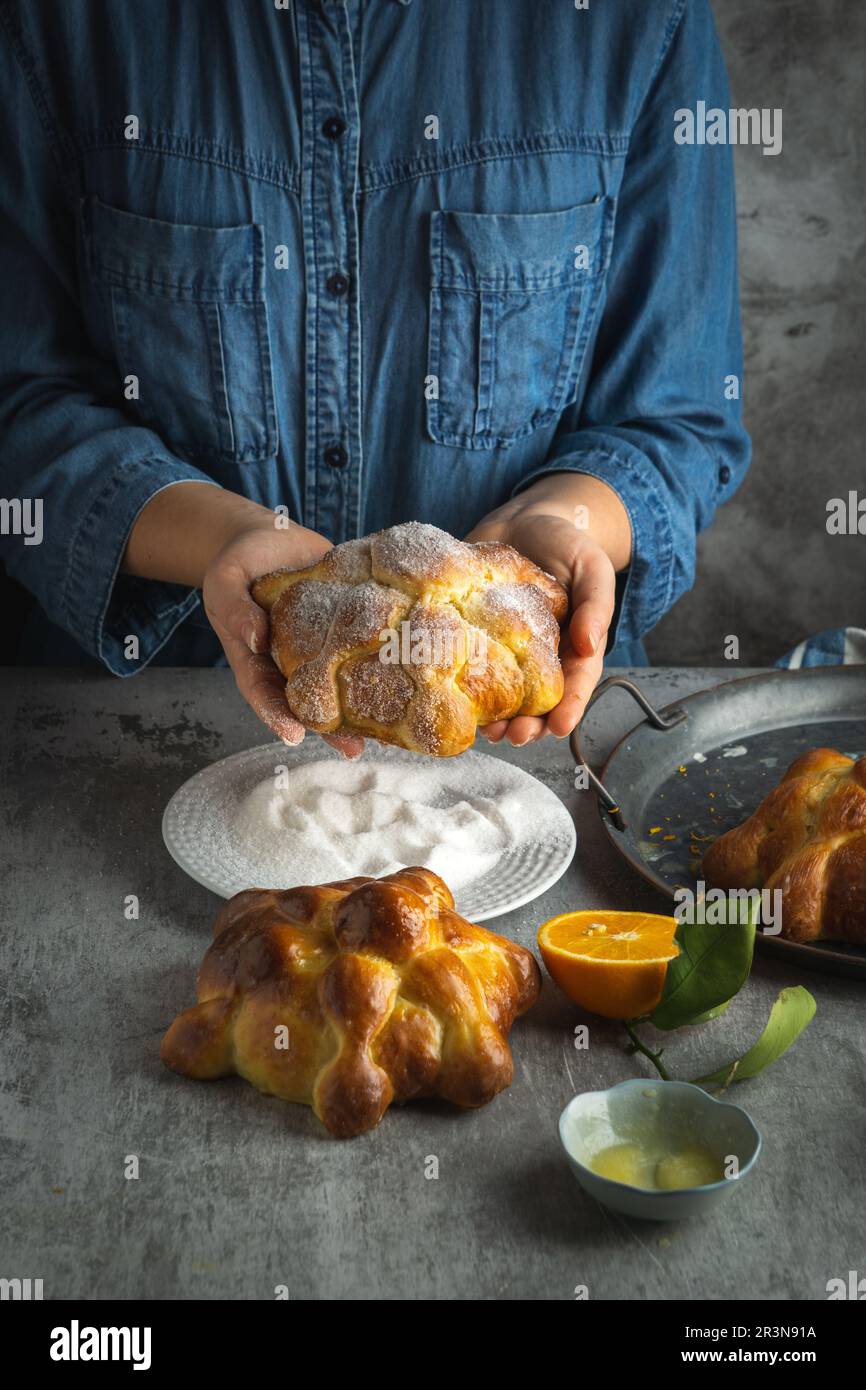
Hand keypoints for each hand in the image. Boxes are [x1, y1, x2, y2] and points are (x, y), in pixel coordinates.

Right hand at [203, 515, 364, 756]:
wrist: (271, 539)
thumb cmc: (239, 563)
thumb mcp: (225, 581)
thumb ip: (235, 609)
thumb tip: (257, 638)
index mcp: (256, 658)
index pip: (262, 692)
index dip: (276, 715)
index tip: (293, 735)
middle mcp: (289, 661)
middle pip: (306, 702)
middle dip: (329, 729)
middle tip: (352, 750)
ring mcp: (319, 647)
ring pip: (340, 684)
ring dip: (361, 710)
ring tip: (387, 735)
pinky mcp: (344, 628)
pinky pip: (360, 649)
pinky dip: (380, 666)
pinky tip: (406, 682)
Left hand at [465, 474, 630, 745]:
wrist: (524, 519)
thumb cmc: (566, 544)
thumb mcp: (592, 567)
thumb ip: (596, 605)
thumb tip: (591, 645)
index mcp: (573, 646)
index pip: (575, 684)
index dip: (569, 708)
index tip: (559, 727)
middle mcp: (539, 656)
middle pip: (537, 700)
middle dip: (528, 724)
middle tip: (516, 736)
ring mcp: (505, 649)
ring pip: (503, 693)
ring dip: (496, 718)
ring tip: (488, 732)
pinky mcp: (474, 635)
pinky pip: (469, 666)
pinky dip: (463, 686)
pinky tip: (454, 699)